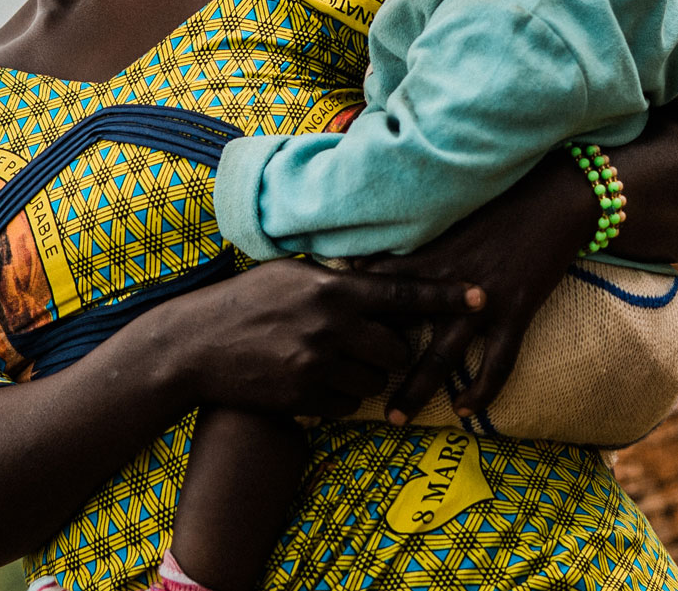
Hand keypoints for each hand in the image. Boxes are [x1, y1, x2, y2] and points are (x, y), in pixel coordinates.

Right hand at [139, 259, 481, 417]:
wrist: (194, 346)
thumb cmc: (244, 301)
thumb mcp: (290, 273)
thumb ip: (335, 277)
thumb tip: (377, 273)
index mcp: (332, 289)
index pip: (405, 293)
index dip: (448, 296)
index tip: (483, 296)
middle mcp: (330, 327)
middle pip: (398, 348)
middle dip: (391, 349)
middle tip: (367, 343)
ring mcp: (317, 366)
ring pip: (375, 381)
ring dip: (365, 375)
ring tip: (334, 361)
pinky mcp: (303, 398)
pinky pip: (346, 405)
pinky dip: (338, 397)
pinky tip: (313, 381)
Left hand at [360, 153, 596, 421]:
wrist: (555, 199)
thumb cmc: (502, 203)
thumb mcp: (451, 216)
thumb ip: (416, 243)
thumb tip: (366, 260)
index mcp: (431, 255)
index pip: (379, 289)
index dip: (352, 313)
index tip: (324, 334)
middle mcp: (449, 282)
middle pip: (401, 330)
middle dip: (373, 361)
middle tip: (345, 389)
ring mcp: (483, 300)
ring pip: (441, 356)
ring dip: (415, 390)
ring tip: (394, 419)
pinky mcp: (516, 311)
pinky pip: (497, 361)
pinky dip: (482, 389)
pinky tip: (465, 411)